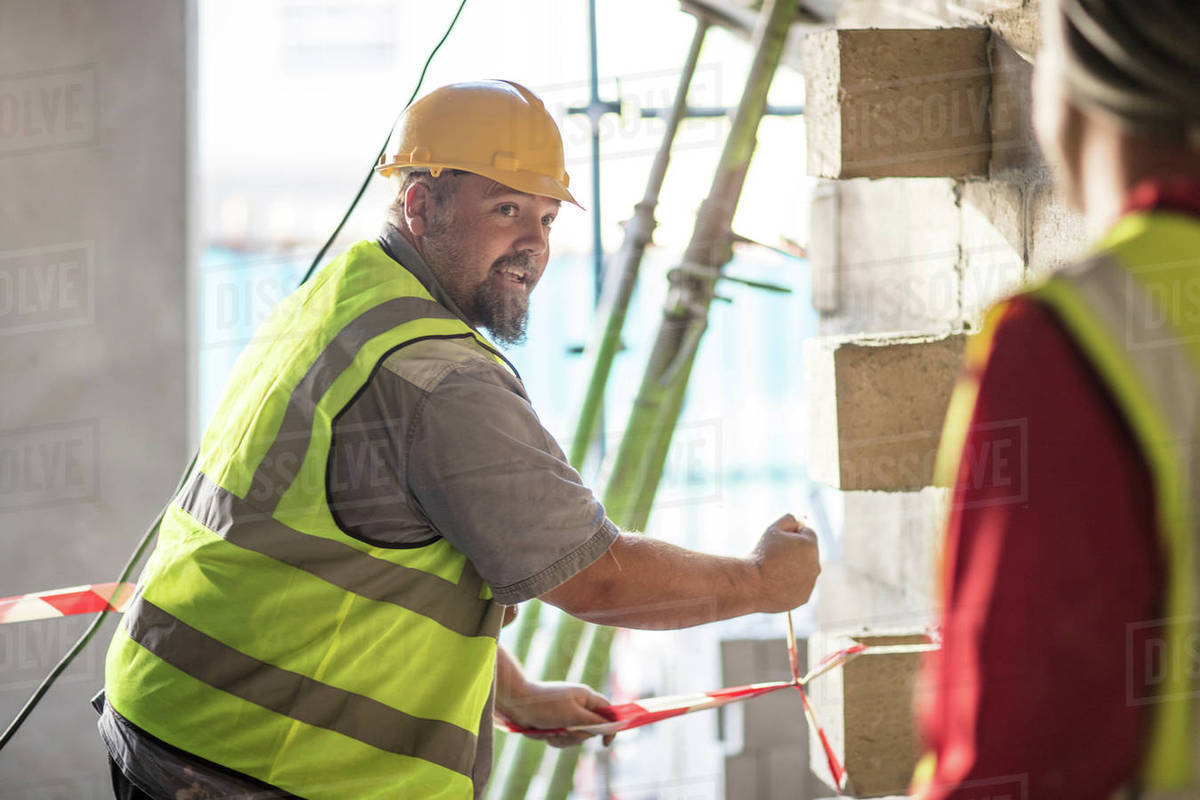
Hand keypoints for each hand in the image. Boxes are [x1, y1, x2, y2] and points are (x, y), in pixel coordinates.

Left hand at [498, 680, 615, 747]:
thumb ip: (593, 721)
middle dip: (579, 735)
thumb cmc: (546, 706)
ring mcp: (567, 716)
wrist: (518, 705)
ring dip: (565, 739)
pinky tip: (545, 732)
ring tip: (552, 730)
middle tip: (566, 730)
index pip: (607, 710)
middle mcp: (579, 706)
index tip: (605, 743)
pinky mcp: (557, 725)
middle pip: (592, 729)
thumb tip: (610, 726)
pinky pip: (563, 739)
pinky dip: (555, 739)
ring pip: (577, 737)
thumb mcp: (573, 714)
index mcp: (585, 697)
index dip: (611, 726)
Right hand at [747, 513, 819, 612]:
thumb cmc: (762, 555)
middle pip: (807, 553)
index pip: (807, 533)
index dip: (792, 534)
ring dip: (792, 568)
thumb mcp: (773, 529)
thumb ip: (789, 519)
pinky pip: (798, 587)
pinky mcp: (804, 597)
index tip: (778, 540)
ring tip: (772, 571)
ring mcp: (810, 583)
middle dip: (794, 552)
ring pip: (803, 571)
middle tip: (773, 556)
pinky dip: (789, 584)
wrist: (752, 584)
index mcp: (810, 545)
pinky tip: (774, 584)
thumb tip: (798, 519)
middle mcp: (816, 564)